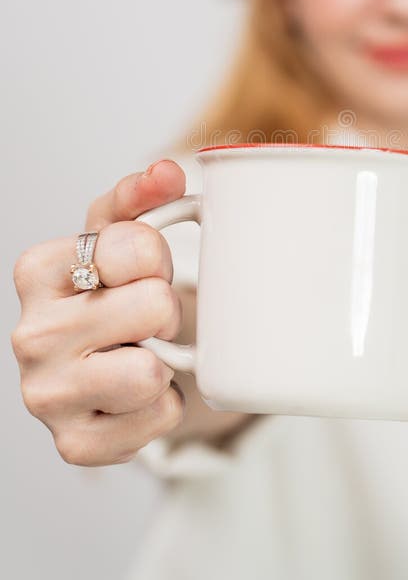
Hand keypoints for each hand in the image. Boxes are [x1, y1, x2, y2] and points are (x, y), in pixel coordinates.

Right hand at [11, 160, 187, 466]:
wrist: (100, 361)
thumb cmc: (110, 290)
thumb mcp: (121, 233)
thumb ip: (143, 195)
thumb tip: (166, 171)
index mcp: (37, 271)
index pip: (138, 247)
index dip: (157, 258)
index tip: (140, 270)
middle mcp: (30, 334)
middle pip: (153, 306)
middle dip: (163, 309)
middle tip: (143, 318)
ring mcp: (47, 395)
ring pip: (151, 372)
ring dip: (162, 362)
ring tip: (136, 353)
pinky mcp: (74, 444)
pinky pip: (157, 419)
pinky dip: (160, 406)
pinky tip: (132, 394)